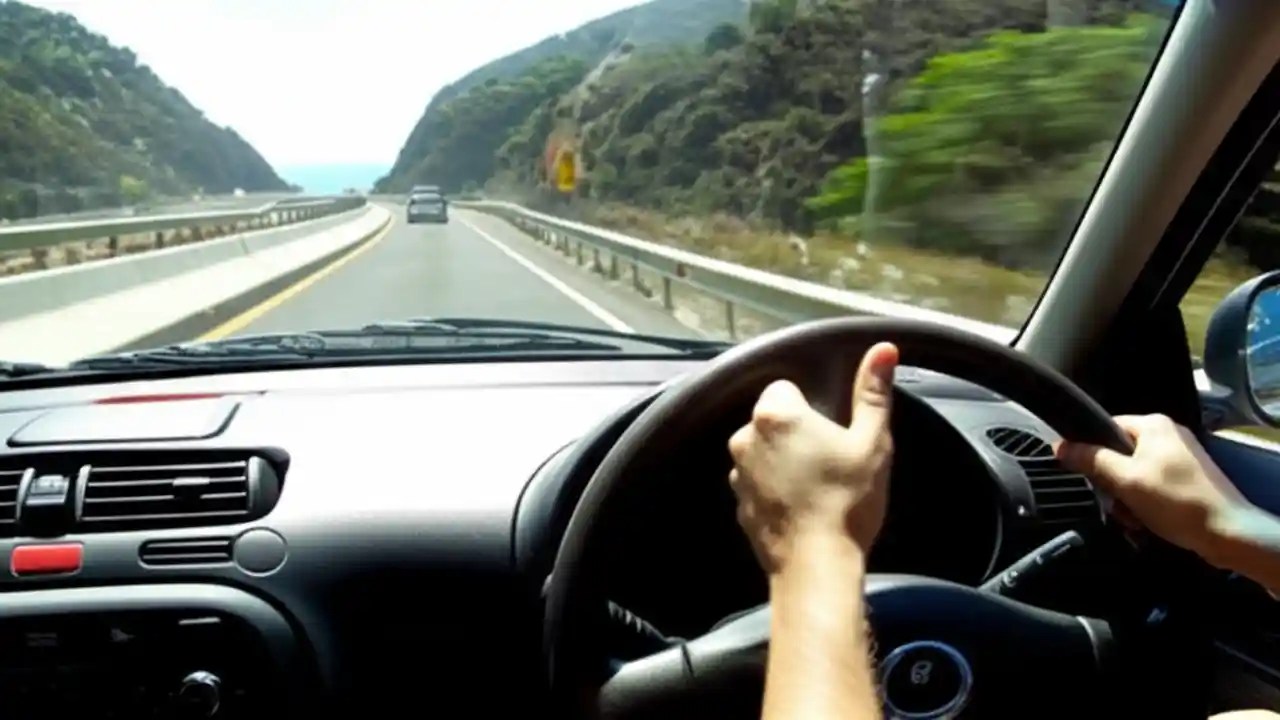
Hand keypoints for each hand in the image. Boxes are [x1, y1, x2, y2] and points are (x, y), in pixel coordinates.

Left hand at [727, 342, 898, 573]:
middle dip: (797, 432)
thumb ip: (873, 393)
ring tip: (817, 486)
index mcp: (776, 414)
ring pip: (763, 451)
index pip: (786, 388)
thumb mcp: (872, 443)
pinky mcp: (738, 503)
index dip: (812, 405)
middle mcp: (745, 437)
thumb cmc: (847, 501)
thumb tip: (883, 349)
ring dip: (783, 460)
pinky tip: (801, 505)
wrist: (816, 565)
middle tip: (830, 458)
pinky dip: (774, 487)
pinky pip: (757, 481)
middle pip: (773, 419)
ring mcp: (737, 472)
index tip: (833, 430)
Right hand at [1055, 414, 1254, 564]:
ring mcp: (1180, 457)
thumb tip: (1059, 447)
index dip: (1089, 451)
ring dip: (1126, 497)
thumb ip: (1090, 460)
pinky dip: (1144, 502)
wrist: (1227, 533)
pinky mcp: (1188, 479)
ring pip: (1133, 473)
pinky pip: (1151, 485)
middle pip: (1118, 454)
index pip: (1105, 427)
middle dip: (1111, 483)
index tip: (1082, 475)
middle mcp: (1168, 434)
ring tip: (1134, 517)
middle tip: (1116, 504)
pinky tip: (1147, 520)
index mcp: (1154, 424)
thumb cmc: (1176, 501)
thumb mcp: (1125, 480)